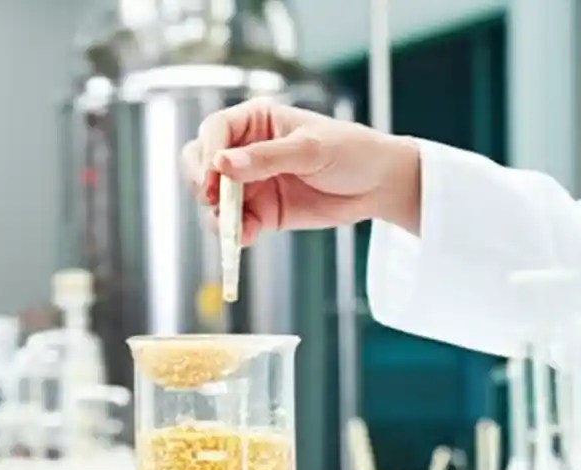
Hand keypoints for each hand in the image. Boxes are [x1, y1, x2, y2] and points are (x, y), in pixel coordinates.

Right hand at [181, 98, 422, 244]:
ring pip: (212, 197)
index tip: (215, 174)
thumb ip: (267, 158)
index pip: (216, 130)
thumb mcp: (312, 150)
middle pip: (201, 162)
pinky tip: (246, 237)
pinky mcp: (260, 211)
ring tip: (232, 226)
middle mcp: (246, 150)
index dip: (209, 151)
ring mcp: (250, 182)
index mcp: (257, 120)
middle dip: (201, 181)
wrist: (378, 185)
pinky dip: (234, 233)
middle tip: (214, 198)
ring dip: (216, 213)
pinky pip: (234, 224)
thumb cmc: (351, 152)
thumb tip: (222, 164)